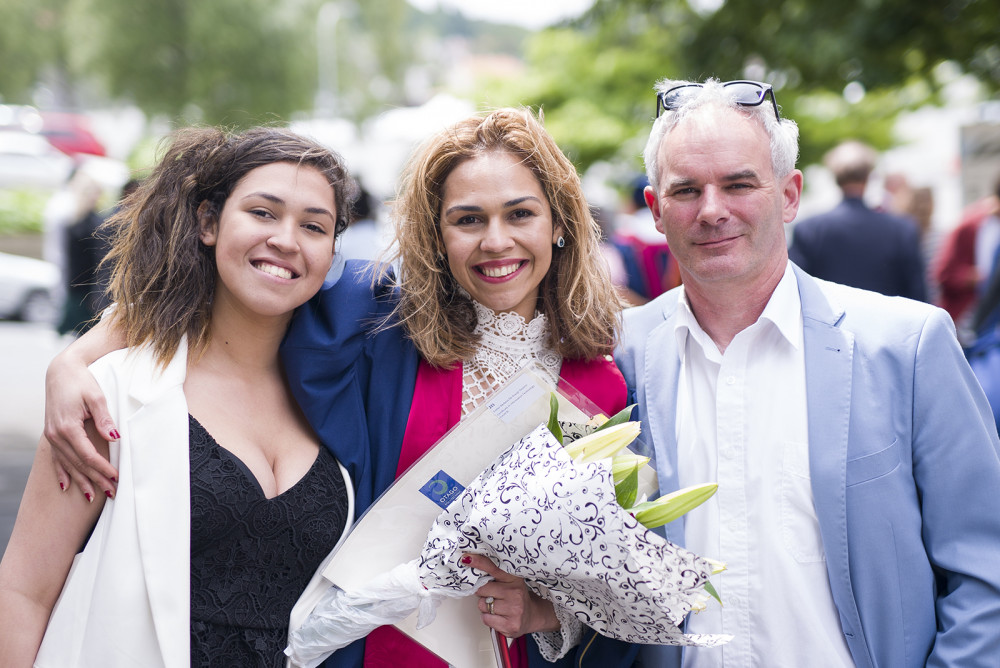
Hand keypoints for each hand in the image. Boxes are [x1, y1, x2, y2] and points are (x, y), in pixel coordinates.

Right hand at [43, 347, 118, 500]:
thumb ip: (104, 419)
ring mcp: (51, 436)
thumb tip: (114, 438)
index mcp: (68, 427)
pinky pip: (56, 459)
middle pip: (78, 463)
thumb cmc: (81, 382)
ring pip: (68, 464)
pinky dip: (62, 473)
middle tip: (112, 493)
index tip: (116, 477)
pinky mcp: (51, 434)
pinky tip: (67, 486)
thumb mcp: (96, 397)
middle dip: (95, 479)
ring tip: (93, 496)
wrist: (61, 372)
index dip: (102, 468)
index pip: (87, 455)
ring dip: (81, 481)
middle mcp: (56, 435)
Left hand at [462, 554, 559, 637]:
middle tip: (492, 595)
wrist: (532, 616)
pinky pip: (486, 619)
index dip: (479, 563)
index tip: (467, 558)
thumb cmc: (516, 598)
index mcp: (514, 579)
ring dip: (485, 607)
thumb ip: (495, 576)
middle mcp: (515, 593)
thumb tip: (473, 568)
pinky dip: (488, 618)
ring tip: (497, 607)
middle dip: (483, 593)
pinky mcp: (510, 625)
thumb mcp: (510, 582)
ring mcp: (514, 609)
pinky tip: (498, 617)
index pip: (494, 568)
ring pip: (483, 605)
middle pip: (483, 589)